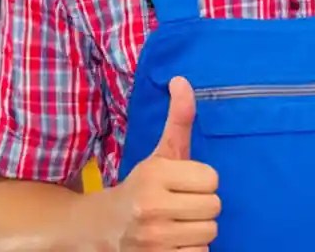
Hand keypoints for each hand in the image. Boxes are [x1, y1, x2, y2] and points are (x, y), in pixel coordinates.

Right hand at [110, 76, 220, 250]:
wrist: (100, 229)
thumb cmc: (141, 187)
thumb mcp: (159, 154)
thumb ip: (178, 119)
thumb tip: (182, 79)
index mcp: (154, 175)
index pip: (212, 179)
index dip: (202, 181)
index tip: (184, 184)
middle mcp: (151, 207)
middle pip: (214, 207)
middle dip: (201, 206)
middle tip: (181, 205)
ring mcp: (153, 239)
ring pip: (209, 233)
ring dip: (197, 230)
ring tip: (178, 224)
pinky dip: (190, 251)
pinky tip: (174, 242)